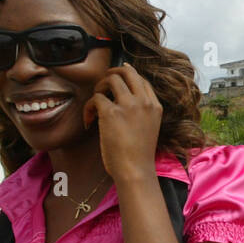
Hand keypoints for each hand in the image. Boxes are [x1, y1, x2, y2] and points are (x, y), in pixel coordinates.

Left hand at [83, 63, 161, 182]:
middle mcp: (143, 102)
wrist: (135, 170)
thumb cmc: (139, 157)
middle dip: (113, 72)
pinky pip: (96, 98)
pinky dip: (89, 107)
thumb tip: (123, 103)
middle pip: (128, 72)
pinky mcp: (111, 112)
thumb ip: (142, 113)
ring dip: (99, 86)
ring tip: (96, 102)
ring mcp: (128, 105)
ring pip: (111, 79)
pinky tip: (89, 121)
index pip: (141, 80)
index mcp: (155, 107)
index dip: (128, 75)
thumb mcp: (150, 129)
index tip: (117, 78)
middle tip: (103, 82)